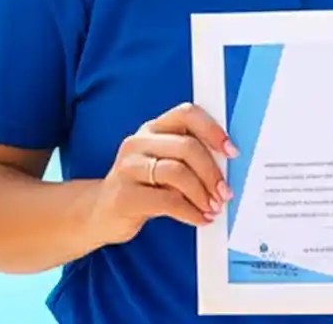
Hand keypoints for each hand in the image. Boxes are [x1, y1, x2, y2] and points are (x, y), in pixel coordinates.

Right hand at [92, 102, 238, 244]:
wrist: (100, 212)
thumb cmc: (143, 187)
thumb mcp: (164, 165)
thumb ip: (189, 159)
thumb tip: (227, 169)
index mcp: (153, 128)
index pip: (187, 114)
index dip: (213, 130)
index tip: (232, 151)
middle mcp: (139, 142)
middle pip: (187, 147)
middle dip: (212, 173)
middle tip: (225, 193)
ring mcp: (128, 167)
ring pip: (178, 173)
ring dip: (203, 194)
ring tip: (213, 207)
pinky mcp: (124, 195)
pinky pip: (167, 201)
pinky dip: (190, 212)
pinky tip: (199, 218)